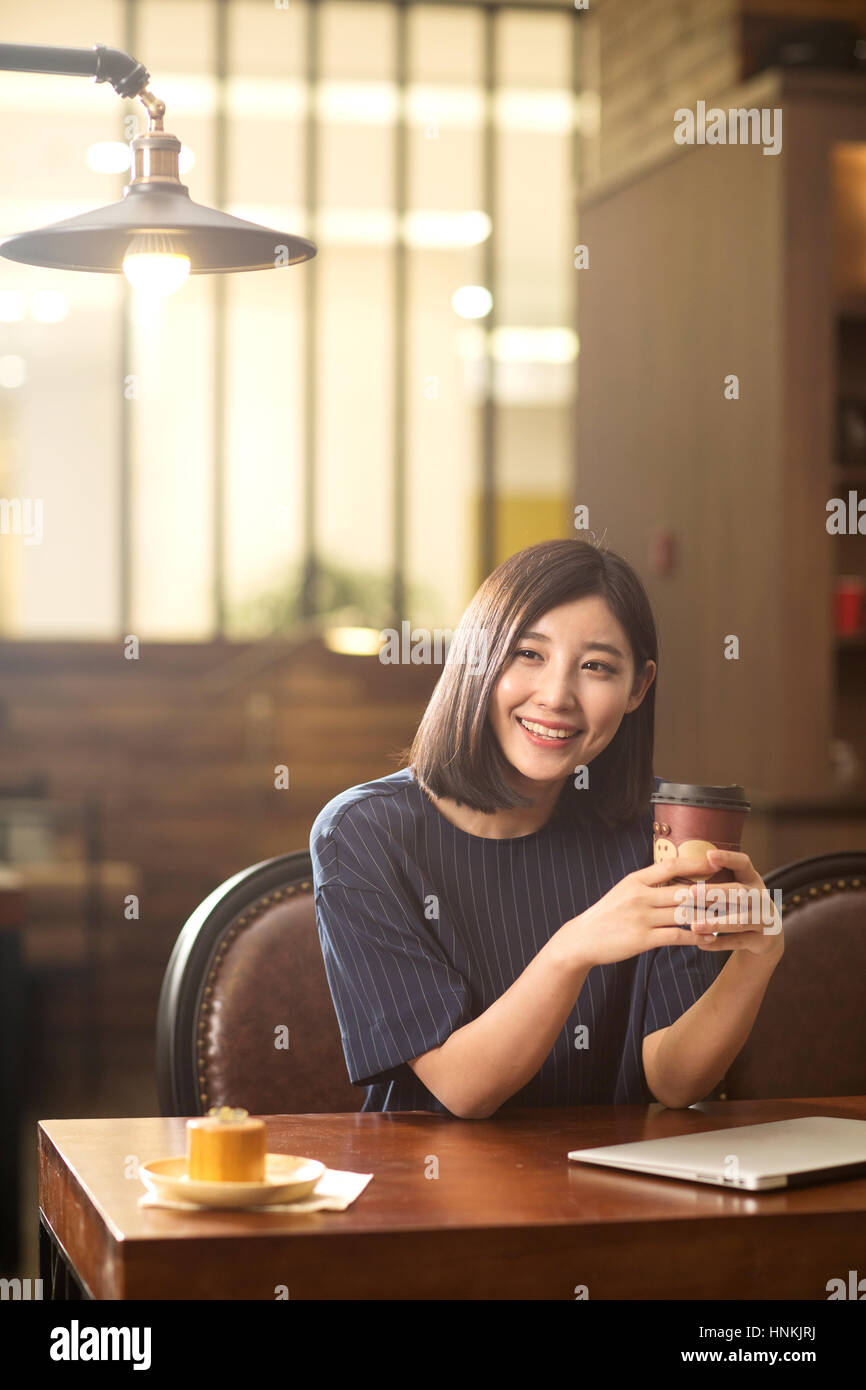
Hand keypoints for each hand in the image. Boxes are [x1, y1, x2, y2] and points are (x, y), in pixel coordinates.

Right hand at [554, 852, 740, 970]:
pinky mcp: (643, 939)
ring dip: (708, 916)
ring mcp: (641, 918)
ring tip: (729, 916)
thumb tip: (676, 876)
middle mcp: (640, 896)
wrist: (582, 939)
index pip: (671, 866)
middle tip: (733, 891)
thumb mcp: (624, 891)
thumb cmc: (607, 915)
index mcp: (636, 880)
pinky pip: (677, 936)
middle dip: (710, 891)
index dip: (696, 863)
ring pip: (683, 913)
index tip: (717, 861)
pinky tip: (709, 938)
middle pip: (683, 890)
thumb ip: (648, 884)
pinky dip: (696, 936)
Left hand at [682, 849, 784, 959]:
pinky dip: (720, 943)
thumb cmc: (740, 905)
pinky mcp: (762, 939)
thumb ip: (716, 880)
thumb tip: (678, 868)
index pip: (743, 863)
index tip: (708, 854)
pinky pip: (739, 942)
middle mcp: (760, 897)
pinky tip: (701, 943)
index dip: (728, 858)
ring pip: (739, 920)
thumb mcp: (735, 889)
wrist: (767, 935)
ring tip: (693, 925)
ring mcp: (764, 919)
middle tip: (691, 892)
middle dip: (715, 892)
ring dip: (715, 923)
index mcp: (752, 879)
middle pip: (739, 892)